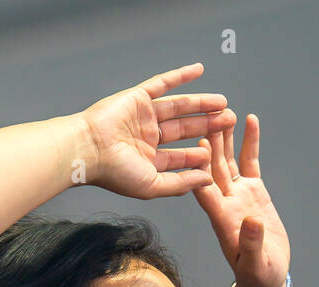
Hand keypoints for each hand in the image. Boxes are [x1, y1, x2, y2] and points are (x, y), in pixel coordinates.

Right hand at [78, 62, 233, 199]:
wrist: (89, 149)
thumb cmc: (115, 172)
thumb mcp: (153, 184)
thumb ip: (180, 183)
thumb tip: (207, 180)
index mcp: (148, 159)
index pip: (180, 156)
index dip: (200, 153)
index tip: (217, 151)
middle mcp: (147, 137)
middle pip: (184, 129)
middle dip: (208, 125)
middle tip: (229, 120)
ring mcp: (143, 116)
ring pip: (179, 107)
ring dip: (201, 103)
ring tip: (223, 102)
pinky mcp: (138, 97)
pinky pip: (162, 83)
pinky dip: (180, 76)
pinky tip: (199, 70)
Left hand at [191, 111, 290, 286]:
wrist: (266, 276)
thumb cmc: (258, 274)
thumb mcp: (255, 262)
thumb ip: (252, 242)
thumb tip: (251, 222)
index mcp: (221, 219)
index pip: (206, 192)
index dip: (201, 169)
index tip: (198, 147)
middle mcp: (225, 202)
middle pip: (213, 168)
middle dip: (211, 143)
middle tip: (209, 116)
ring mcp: (238, 194)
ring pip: (228, 160)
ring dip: (225, 137)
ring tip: (224, 110)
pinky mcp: (253, 191)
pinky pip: (249, 162)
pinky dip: (249, 142)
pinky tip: (250, 121)